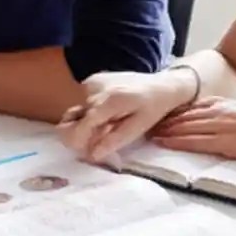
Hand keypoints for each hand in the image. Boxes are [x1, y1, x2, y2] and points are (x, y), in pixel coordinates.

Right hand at [57, 71, 189, 161]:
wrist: (160, 84)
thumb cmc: (153, 108)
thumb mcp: (139, 128)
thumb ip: (115, 140)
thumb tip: (93, 155)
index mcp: (110, 100)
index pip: (83, 123)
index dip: (78, 140)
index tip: (84, 152)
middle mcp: (96, 88)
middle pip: (76, 117)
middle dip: (82, 133)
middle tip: (98, 140)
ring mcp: (92, 81)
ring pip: (77, 109)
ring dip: (86, 122)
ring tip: (106, 125)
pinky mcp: (92, 79)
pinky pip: (83, 101)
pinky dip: (90, 111)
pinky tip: (107, 112)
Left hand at [149, 97, 235, 165]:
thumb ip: (229, 119)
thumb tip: (216, 128)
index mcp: (225, 105)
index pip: (190, 107)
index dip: (171, 113)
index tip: (154, 116)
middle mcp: (220, 112)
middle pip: (182, 115)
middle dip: (161, 120)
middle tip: (140, 124)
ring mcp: (222, 126)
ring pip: (184, 127)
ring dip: (163, 130)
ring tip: (145, 133)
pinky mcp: (227, 142)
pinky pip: (195, 141)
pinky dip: (176, 142)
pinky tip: (162, 143)